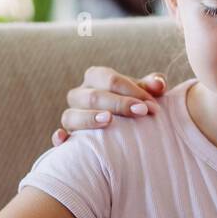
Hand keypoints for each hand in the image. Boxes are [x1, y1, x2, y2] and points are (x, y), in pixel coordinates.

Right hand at [53, 66, 167, 145]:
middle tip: (141, 112)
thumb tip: (159, 84)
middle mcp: (80, 94)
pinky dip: (60, 138)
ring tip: (109, 120)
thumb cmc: (135, 103)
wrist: (125, 124)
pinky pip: (57, 138)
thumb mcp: (144, 93)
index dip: (131, 90)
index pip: (110, 79)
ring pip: (71, 115)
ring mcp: (71, 115)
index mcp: (96, 77)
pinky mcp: (68, 137)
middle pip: (92, 96)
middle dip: (118, 103)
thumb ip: (153, 86)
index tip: (150, 106)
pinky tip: (66, 140)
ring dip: (89, 118)